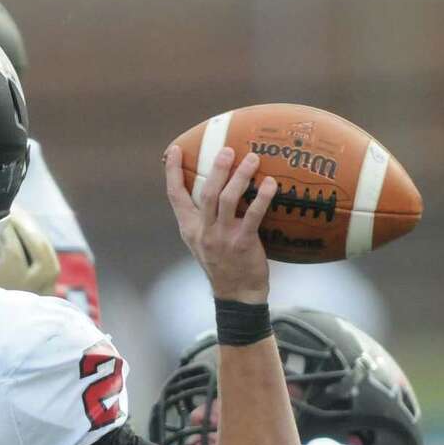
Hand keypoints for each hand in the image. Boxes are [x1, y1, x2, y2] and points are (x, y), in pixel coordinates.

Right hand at [164, 144, 276, 303]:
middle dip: (216, 169)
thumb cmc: (223, 264)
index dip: (172, 172)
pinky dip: (262, 197)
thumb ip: (204, 218)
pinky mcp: (242, 243)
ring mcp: (222, 238)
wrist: (236, 294)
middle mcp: (203, 231)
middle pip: (206, 193)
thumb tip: (216, 187)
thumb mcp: (203, 242)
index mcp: (190, 228)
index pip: (175, 197)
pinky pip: (253, 215)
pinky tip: (271, 183)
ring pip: (227, 200)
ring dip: (240, 177)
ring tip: (252, 158)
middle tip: (227, 150)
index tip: (173, 150)